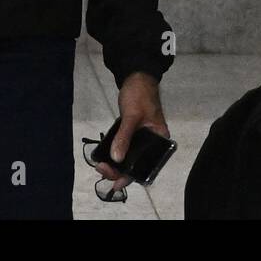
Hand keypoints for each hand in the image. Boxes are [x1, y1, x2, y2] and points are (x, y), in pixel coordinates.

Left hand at [94, 71, 169, 191]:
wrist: (137, 76)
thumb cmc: (140, 94)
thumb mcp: (132, 116)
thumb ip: (124, 137)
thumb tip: (116, 158)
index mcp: (159, 140)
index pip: (146, 164)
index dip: (131, 176)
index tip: (115, 184)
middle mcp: (153, 142)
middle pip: (137, 163)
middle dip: (119, 170)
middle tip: (102, 170)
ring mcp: (143, 137)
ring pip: (130, 156)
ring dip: (116, 163)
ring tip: (101, 166)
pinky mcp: (133, 132)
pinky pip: (125, 147)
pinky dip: (116, 152)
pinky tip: (105, 157)